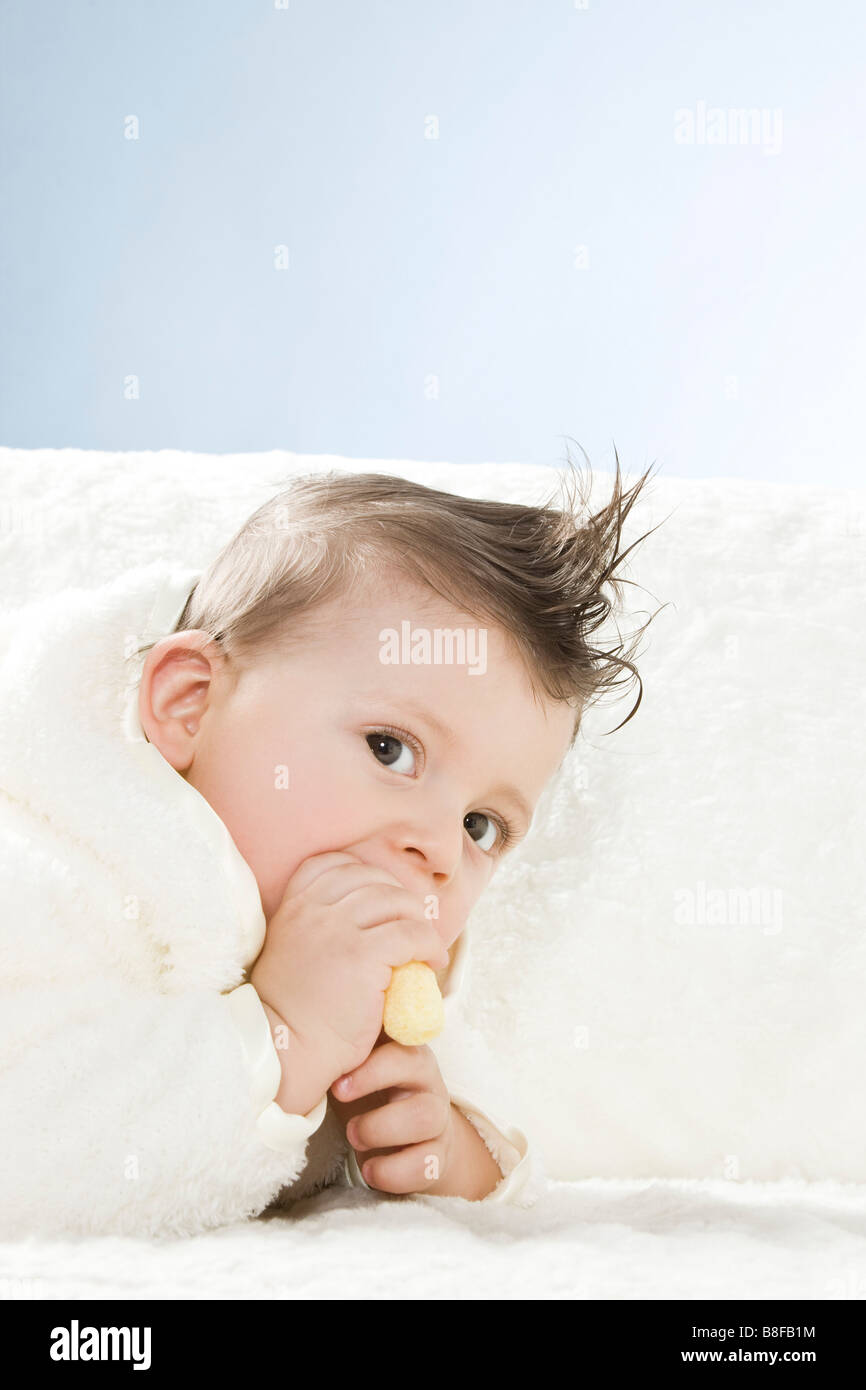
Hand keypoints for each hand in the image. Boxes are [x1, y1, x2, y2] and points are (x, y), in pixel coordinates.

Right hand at [249, 851, 449, 1084]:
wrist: (283, 1049)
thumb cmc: (291, 1014)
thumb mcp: (290, 954)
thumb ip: (316, 930)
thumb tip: (363, 923)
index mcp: (293, 907)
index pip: (331, 863)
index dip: (364, 875)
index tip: (381, 899)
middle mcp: (312, 910)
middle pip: (371, 878)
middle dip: (398, 898)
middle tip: (412, 925)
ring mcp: (337, 929)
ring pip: (395, 901)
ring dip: (418, 921)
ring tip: (425, 946)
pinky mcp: (362, 954)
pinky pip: (411, 935)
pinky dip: (430, 946)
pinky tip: (432, 963)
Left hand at [329, 1032, 457, 1194]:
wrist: (406, 1144)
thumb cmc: (369, 1098)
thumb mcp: (353, 1073)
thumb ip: (337, 1056)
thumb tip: (292, 1044)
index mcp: (403, 1052)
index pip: (397, 1040)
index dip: (370, 1064)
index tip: (337, 1087)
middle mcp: (426, 1080)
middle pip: (418, 1069)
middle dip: (372, 1084)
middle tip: (343, 1110)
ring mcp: (437, 1118)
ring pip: (426, 1116)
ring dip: (382, 1129)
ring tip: (353, 1141)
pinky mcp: (438, 1157)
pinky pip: (427, 1164)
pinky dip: (393, 1171)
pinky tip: (370, 1170)